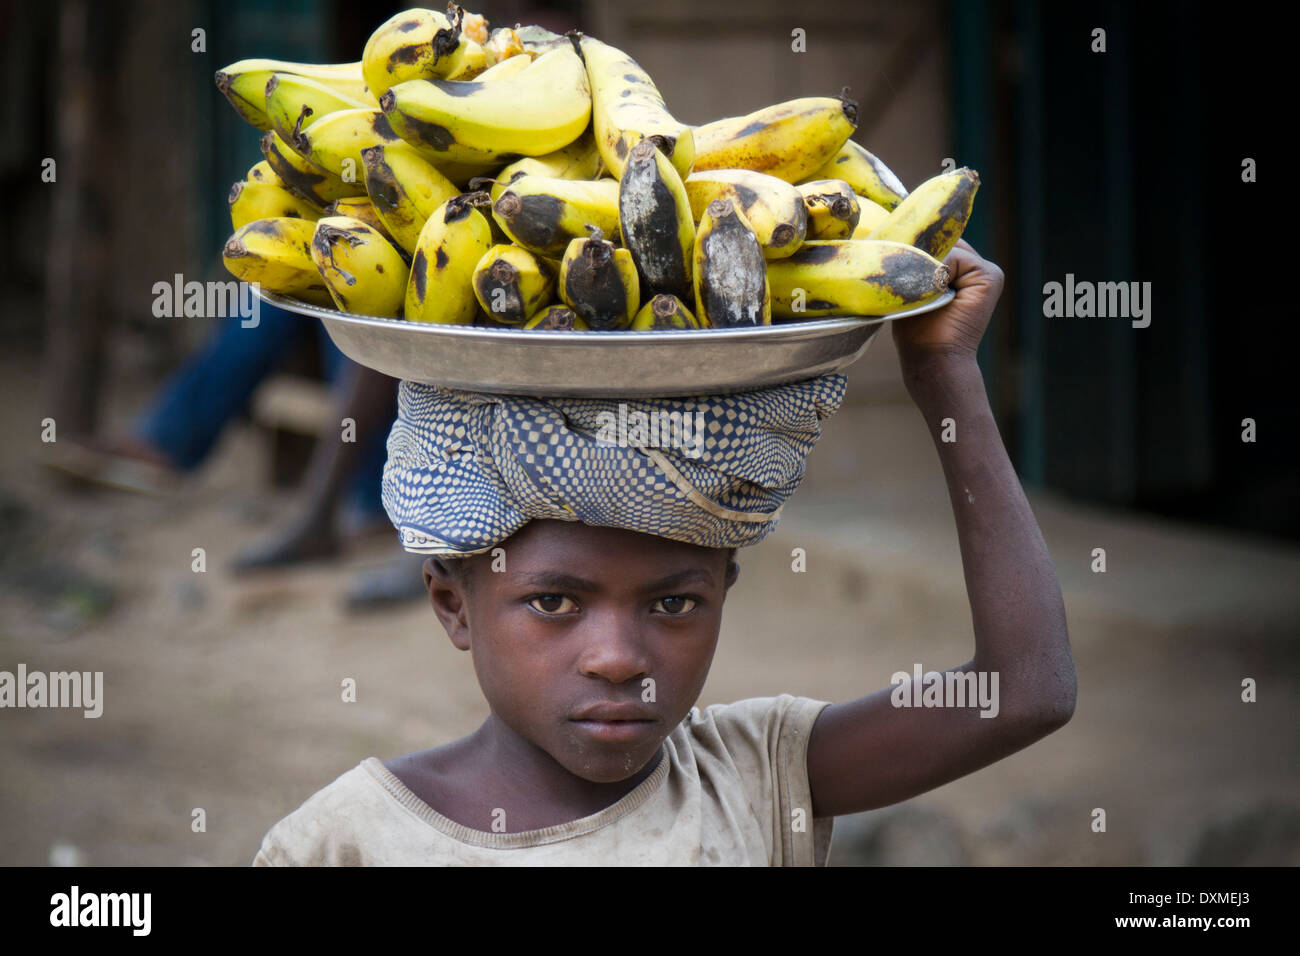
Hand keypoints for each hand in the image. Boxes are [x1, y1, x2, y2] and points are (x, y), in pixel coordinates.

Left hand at [891, 240, 1003, 372]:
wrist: (933, 358)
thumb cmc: (916, 330)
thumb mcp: (912, 288)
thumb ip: (917, 261)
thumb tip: (908, 234)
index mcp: (960, 269)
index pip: (936, 242)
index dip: (916, 248)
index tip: (900, 262)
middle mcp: (976, 266)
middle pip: (942, 240)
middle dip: (921, 252)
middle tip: (907, 280)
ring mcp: (987, 270)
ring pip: (946, 246)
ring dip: (926, 265)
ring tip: (921, 294)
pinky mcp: (991, 276)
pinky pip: (954, 257)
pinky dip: (936, 273)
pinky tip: (933, 295)